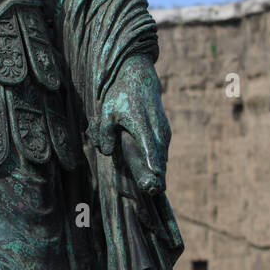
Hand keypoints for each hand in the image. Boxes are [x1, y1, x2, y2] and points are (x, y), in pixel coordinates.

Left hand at [97, 53, 170, 193]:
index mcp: (142, 124)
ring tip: (155, 188)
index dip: (152, 161)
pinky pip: (163, 152)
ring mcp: (164, 131)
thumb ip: (104, 132)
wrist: (140, 78)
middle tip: (153, 191)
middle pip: (160, 156)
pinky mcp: (165, 133)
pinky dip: (159, 163)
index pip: (149, 146)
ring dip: (159, 172)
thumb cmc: (121, 96)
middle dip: (157, 175)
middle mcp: (157, 128)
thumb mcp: (106, 111)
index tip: (155, 175)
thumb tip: (107, 152)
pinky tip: (155, 175)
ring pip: (163, 156)